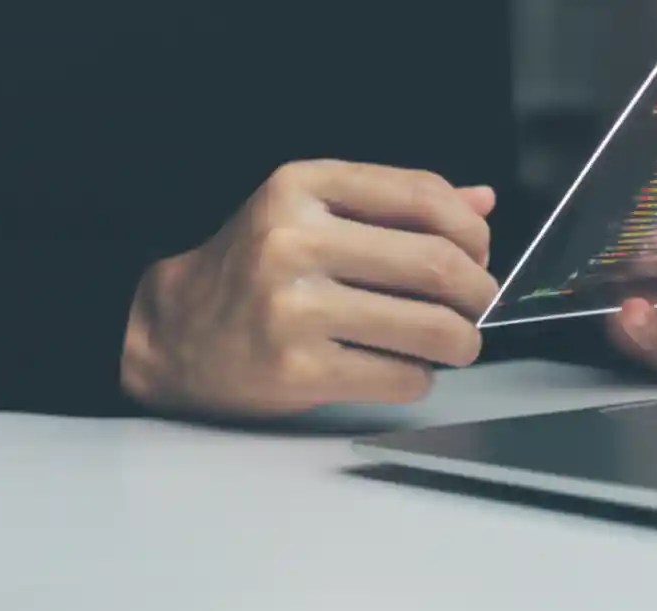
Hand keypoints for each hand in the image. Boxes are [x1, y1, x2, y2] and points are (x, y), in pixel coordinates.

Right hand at [120, 159, 499, 417]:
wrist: (174, 333)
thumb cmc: (258, 269)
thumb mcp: (312, 213)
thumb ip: (395, 203)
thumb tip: (482, 201)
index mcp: (302, 187)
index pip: (421, 196)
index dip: (471, 231)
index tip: (478, 254)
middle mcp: (294, 240)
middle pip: (436, 265)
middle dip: (478, 292)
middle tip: (477, 307)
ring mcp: (293, 309)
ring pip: (429, 328)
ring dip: (462, 341)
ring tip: (458, 343)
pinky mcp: (297, 371)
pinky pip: (401, 377)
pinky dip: (421, 378)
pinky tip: (407, 370)